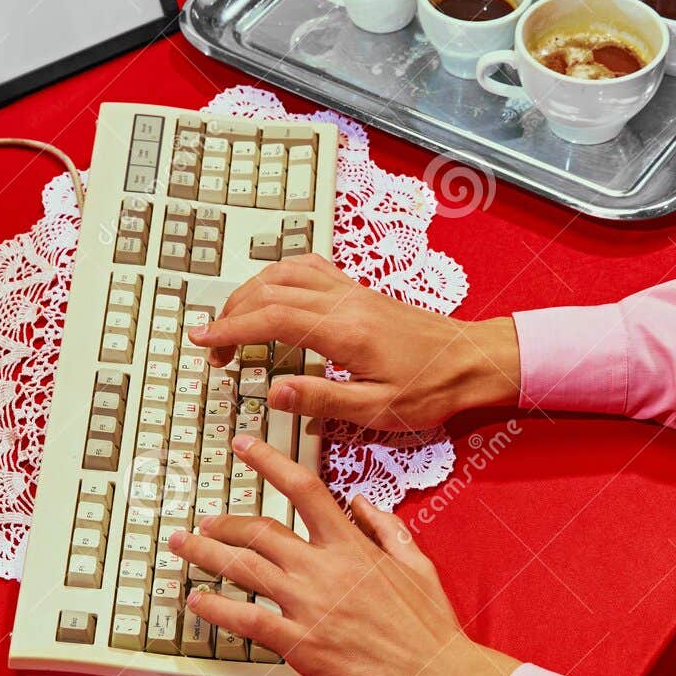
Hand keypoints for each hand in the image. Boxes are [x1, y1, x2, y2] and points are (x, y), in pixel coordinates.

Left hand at [169, 435, 518, 675]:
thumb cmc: (432, 628)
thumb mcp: (417, 565)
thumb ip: (387, 528)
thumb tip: (361, 500)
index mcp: (353, 546)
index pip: (304, 488)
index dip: (269, 461)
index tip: (243, 445)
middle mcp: (325, 569)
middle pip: (260, 530)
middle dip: (223, 521)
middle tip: (201, 521)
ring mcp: (310, 606)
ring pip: (244, 568)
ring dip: (207, 554)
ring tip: (183, 547)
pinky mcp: (302, 644)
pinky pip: (247, 619)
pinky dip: (217, 607)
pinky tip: (198, 600)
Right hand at [188, 255, 520, 430]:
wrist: (473, 360)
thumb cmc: (432, 388)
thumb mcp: (378, 409)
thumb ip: (322, 400)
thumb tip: (272, 391)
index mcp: (345, 331)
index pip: (271, 319)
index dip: (229, 327)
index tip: (202, 340)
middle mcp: (344, 301)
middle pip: (269, 290)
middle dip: (231, 314)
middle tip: (214, 348)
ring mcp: (352, 290)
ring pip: (285, 271)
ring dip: (250, 290)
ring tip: (233, 320)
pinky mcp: (359, 290)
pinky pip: (309, 266)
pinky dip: (279, 274)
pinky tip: (271, 292)